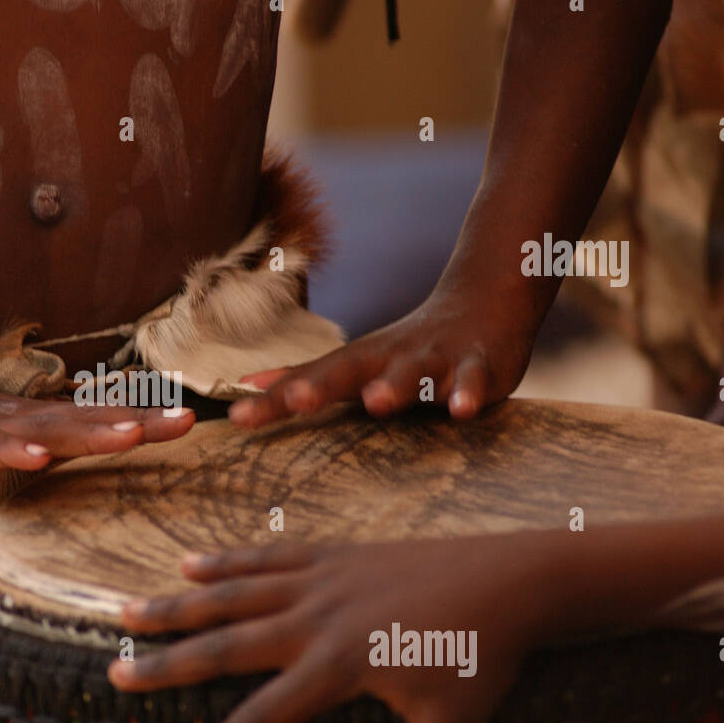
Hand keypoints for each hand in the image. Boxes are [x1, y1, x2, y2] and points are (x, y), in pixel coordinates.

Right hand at [0, 360, 194, 488]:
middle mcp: (15, 421)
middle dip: (136, 422)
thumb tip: (71, 461)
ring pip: (43, 430)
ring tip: (131, 435)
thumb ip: (31, 450)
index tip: (192, 422)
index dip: (142, 421)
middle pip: (84, 421)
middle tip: (187, 422)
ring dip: (89, 432)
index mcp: (30, 425)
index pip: (95, 422)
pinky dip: (13, 450)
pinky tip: (39, 454)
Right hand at [108, 535, 554, 722]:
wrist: (513, 580)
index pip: (264, 717)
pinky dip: (226, 560)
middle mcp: (315, 618)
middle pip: (224, 645)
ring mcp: (321, 579)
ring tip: (126, 612)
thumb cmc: (482, 661)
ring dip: (176, 606)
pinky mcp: (334, 554)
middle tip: (116, 674)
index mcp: (338, 665)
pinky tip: (190, 564)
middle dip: (166, 663)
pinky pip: (268, 556)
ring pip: (232, 593)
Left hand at [230, 277, 542, 426]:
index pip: (307, 382)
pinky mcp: (477, 366)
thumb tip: (246, 386)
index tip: (238, 420)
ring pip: (413, 374)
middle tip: (295, 400)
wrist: (485, 303)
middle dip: (321, 386)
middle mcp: (388, 358)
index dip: (273, 401)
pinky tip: (461, 409)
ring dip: (394, 387)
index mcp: (356, 363)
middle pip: (349, 371)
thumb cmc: (408, 348)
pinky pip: (472, 381)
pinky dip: (466, 393)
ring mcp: (433, 360)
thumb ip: (304, 376)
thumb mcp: (355, 362)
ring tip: (377, 402)